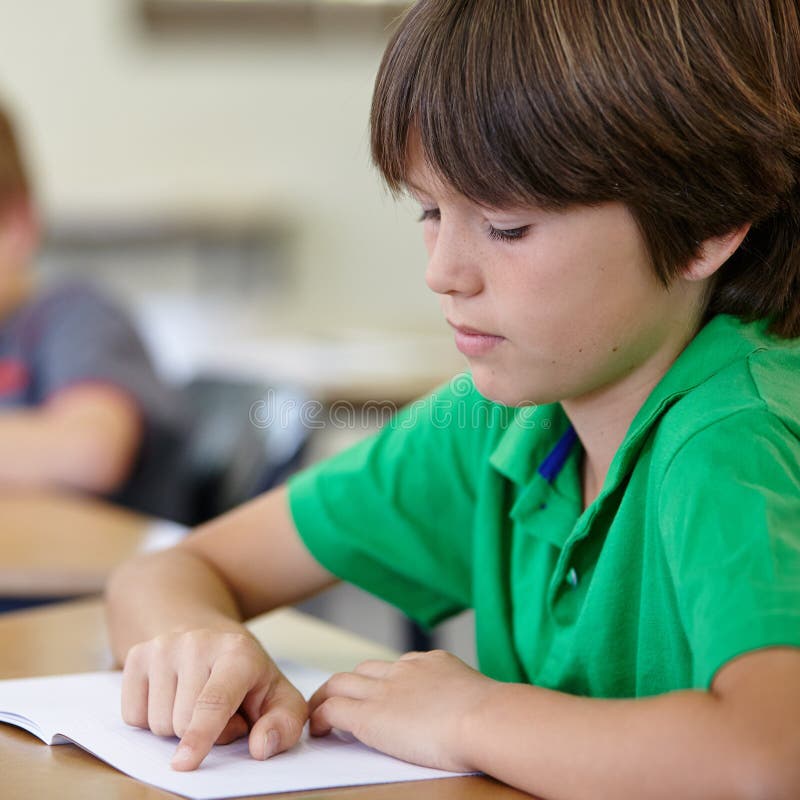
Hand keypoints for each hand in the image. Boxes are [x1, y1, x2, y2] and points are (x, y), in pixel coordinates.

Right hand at [121, 628, 307, 770]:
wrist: (210, 636)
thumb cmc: (248, 677)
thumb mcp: (279, 697)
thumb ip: (283, 724)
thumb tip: (260, 747)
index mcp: (238, 652)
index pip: (214, 700)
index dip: (200, 734)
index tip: (185, 763)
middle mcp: (197, 642)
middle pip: (181, 722)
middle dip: (199, 734)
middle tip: (219, 713)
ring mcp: (164, 646)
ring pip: (156, 723)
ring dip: (175, 728)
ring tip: (196, 702)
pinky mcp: (137, 655)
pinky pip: (132, 715)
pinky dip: (150, 719)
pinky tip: (172, 696)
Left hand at [308, 649, 495, 771]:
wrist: (484, 719)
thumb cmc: (495, 718)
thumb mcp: (482, 697)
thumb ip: (468, 699)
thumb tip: (476, 711)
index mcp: (433, 663)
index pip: (398, 666)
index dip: (384, 681)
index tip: (381, 696)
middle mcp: (405, 669)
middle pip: (364, 669)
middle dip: (349, 684)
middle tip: (338, 701)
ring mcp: (385, 689)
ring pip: (340, 682)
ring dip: (326, 696)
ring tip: (317, 714)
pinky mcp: (370, 714)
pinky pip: (333, 708)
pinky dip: (321, 716)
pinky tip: (319, 731)